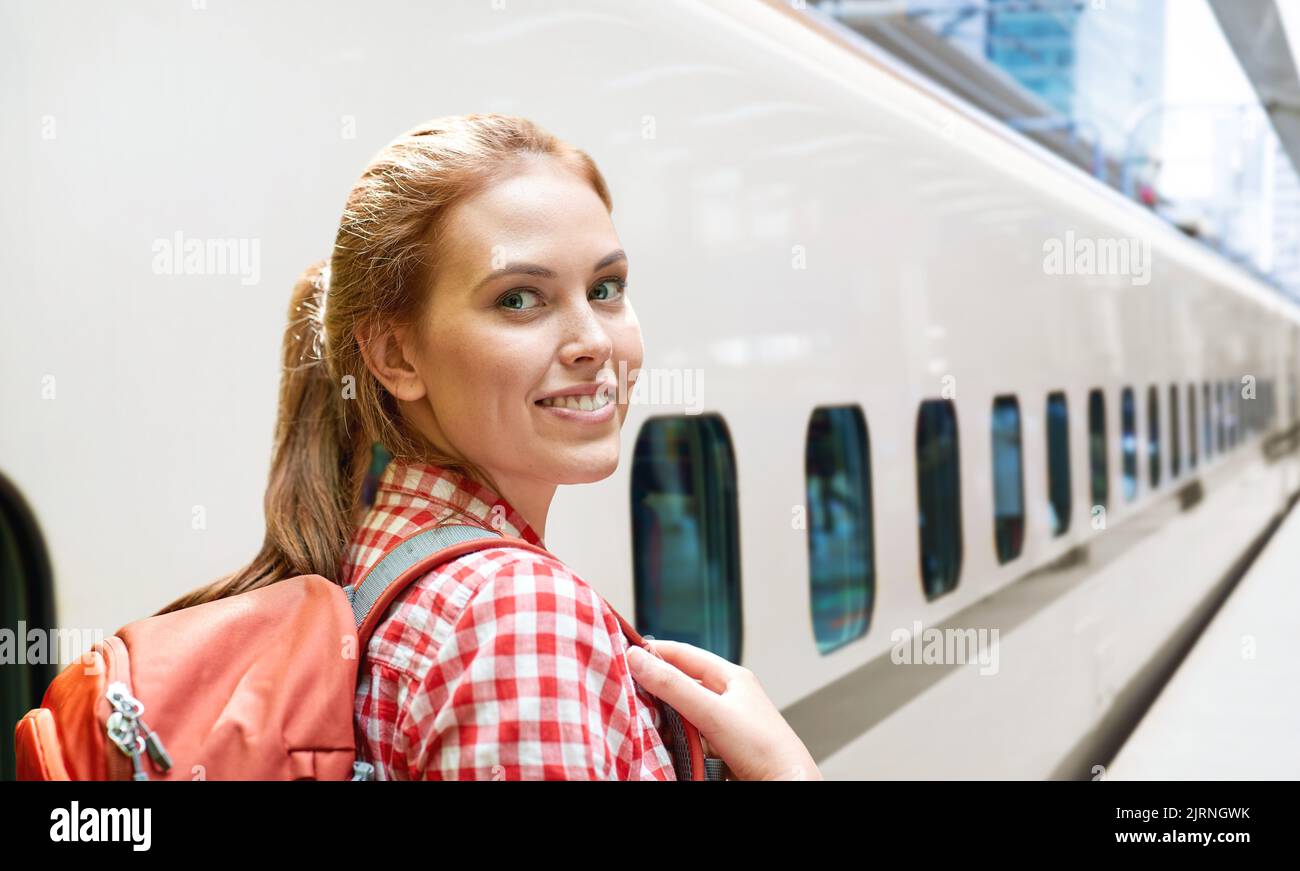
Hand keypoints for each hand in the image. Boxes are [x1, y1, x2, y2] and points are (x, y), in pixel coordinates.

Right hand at [627, 639, 821, 780]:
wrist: (785, 782)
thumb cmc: (762, 746)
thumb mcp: (711, 711)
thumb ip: (673, 685)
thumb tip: (637, 658)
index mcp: (731, 676)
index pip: (683, 654)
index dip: (654, 652)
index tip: (625, 655)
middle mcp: (728, 695)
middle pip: (681, 682)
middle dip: (655, 686)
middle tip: (627, 688)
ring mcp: (725, 722)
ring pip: (683, 711)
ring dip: (663, 715)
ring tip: (640, 716)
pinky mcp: (722, 746)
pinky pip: (690, 735)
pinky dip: (674, 737)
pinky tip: (663, 741)